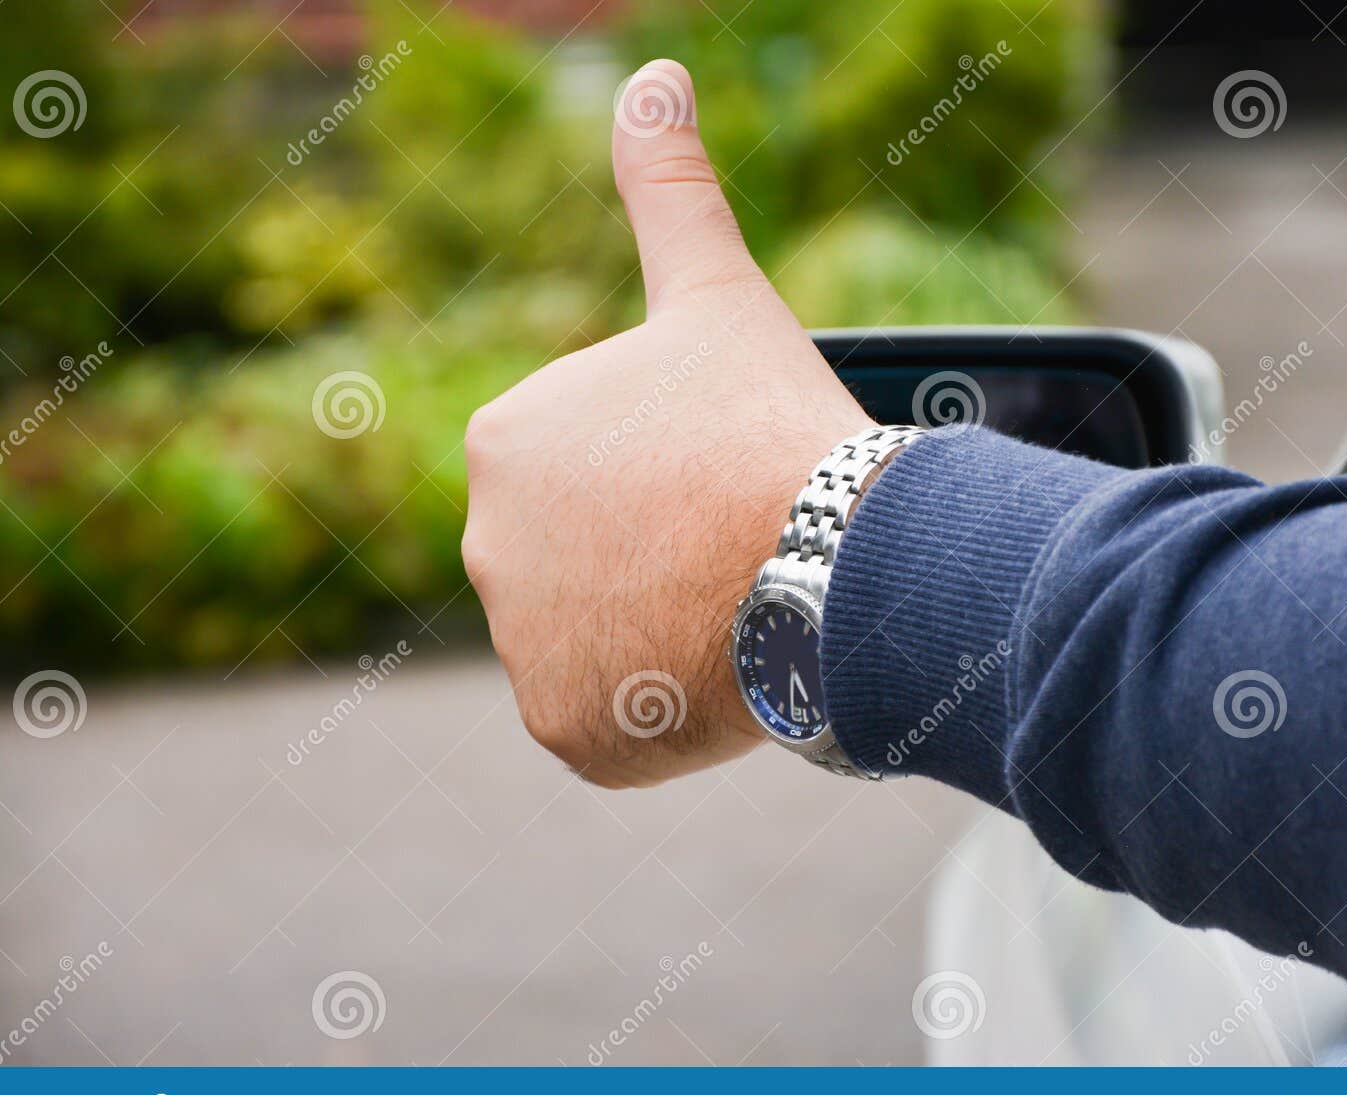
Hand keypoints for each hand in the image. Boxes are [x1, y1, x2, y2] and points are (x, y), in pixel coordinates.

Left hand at [462, 60, 869, 787]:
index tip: (726, 483)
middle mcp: (486, 545)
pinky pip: (610, 722)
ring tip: (736, 611)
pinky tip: (716, 672)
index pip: (594, 477)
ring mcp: (523, 647)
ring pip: (605, 640)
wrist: (823, 561)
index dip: (674, 483)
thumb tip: (654, 76)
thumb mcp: (715, 292)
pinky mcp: (565, 729)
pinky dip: (660, 707)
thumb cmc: (766, 424)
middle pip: (595, 560)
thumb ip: (669, 187)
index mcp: (507, 439)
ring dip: (661, 632)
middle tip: (739, 551)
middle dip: (661, 560)